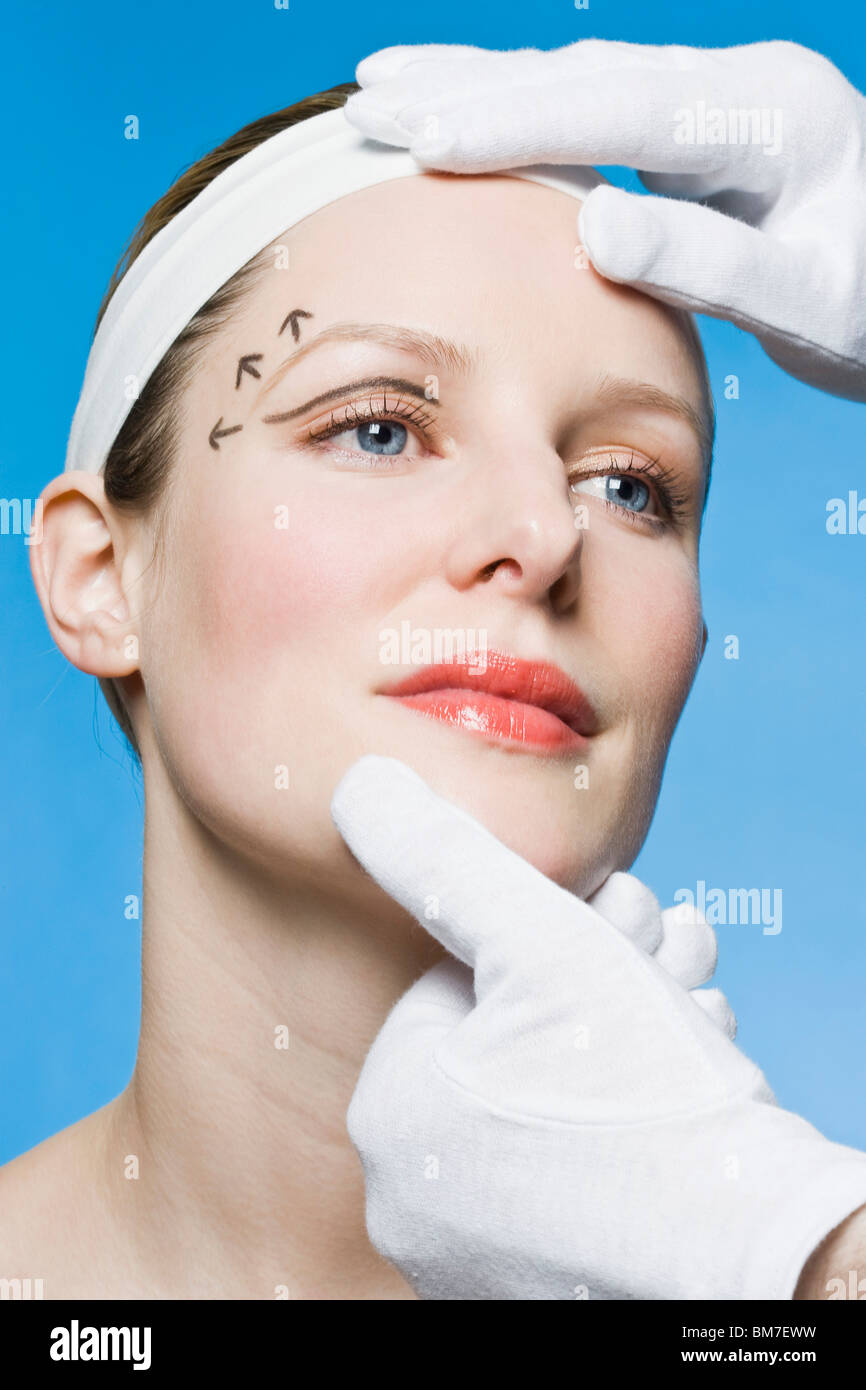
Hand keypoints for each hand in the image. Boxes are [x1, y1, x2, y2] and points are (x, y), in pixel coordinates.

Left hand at [332, 754, 865, 1299]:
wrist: (753, 1246)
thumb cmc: (644, 1088)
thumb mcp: (537, 939)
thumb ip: (442, 860)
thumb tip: (361, 789)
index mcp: (390, 1114)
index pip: (461, 980)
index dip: (547, 935)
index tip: (615, 923)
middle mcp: (411, 1199)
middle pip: (508, 1040)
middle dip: (592, 977)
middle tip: (661, 948)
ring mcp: (470, 1254)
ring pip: (545, 1099)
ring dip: (620, 1034)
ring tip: (688, 1008)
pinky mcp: (533, 1287)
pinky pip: (565, 1170)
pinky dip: (616, 1120)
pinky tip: (679, 1079)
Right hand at [344, 40, 865, 400]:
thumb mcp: (811, 303)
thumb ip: (712, 265)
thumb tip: (594, 228)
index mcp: (772, 117)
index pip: (625, 110)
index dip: (520, 123)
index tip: (427, 135)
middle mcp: (737, 87)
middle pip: (585, 77)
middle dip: (472, 88)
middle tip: (369, 104)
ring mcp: (713, 100)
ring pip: (576, 81)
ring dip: (478, 85)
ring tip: (383, 93)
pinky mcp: (692, 131)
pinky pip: (589, 112)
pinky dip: (518, 114)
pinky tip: (464, 114)